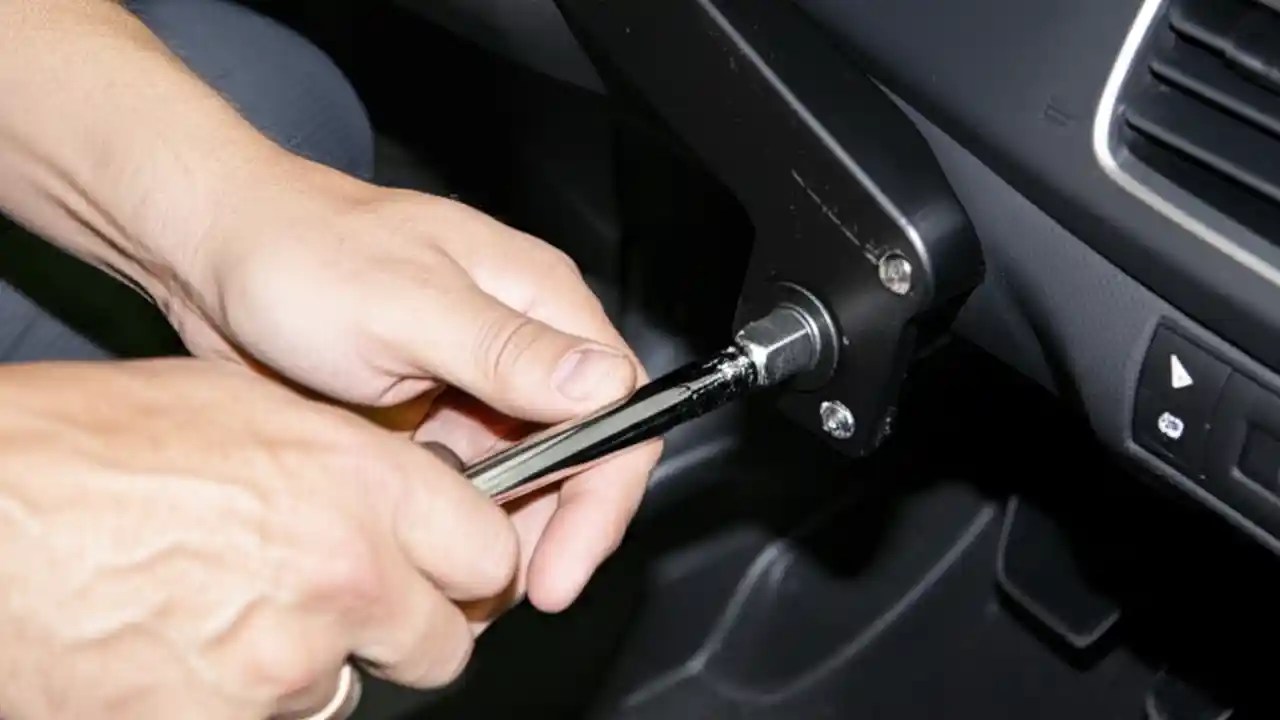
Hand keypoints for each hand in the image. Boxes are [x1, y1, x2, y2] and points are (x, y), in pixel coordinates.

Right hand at [0, 359, 517, 718]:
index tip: (448, 568)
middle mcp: (344, 578)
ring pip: (347, 689)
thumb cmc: (94, 444)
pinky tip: (186, 652)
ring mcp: (285, 666)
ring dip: (311, 665)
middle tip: (345, 605)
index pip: (487, 555)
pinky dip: (239, 701)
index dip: (467, 565)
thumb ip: (349, 466)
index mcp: (361, 484)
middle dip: (406, 630)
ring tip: (229, 613)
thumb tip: (397, 500)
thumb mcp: (249, 411)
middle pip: (442, 644)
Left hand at [159, 158, 662, 613]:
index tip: (563, 566)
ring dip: (504, 536)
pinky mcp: (433, 411)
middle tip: (503, 595)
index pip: (618, 409)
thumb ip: (504, 349)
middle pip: (580, 455)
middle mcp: (520, 342)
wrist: (211, 250)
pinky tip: (426, 549)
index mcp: (537, 299)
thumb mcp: (402, 304)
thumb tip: (603, 385)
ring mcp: (476, 381)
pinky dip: (460, 523)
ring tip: (460, 589)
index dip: (602, 497)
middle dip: (554, 532)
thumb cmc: (299, 250)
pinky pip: (472, 481)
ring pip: (527, 478)